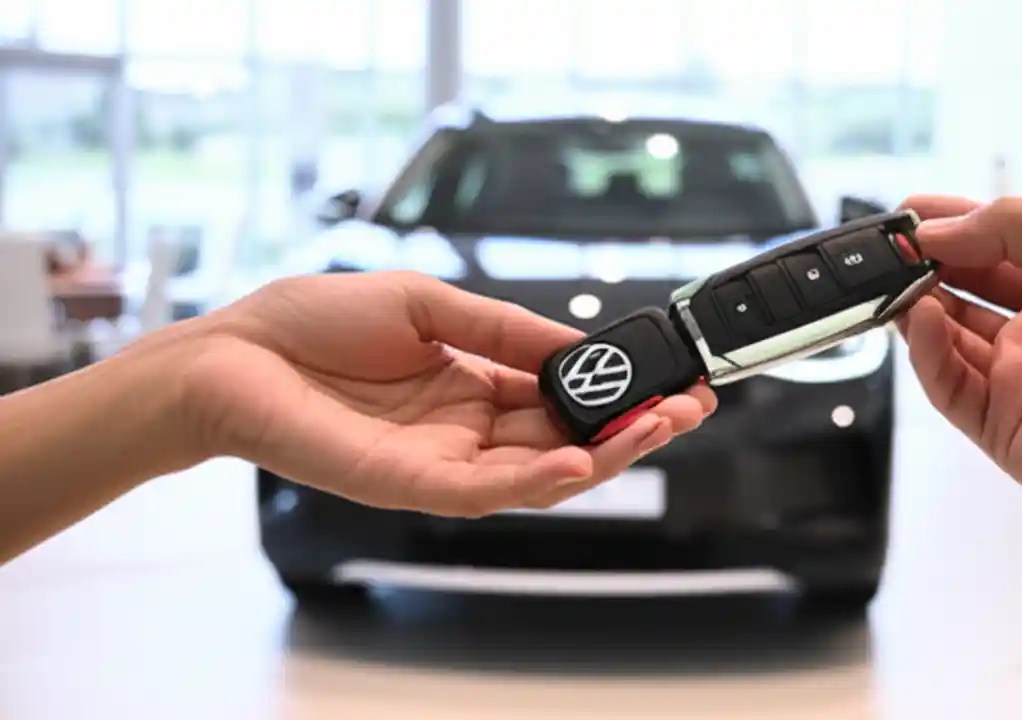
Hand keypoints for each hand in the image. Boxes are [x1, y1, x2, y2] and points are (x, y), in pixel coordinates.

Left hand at [178, 271, 715, 516]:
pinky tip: (575, 460)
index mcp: (472, 386)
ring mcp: (439, 463)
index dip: (617, 395)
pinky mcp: (405, 484)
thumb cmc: (311, 322)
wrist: (229, 352)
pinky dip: (533, 479)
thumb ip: (503, 328)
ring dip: (600, 456)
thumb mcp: (427, 304)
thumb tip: (576, 344)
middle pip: (564, 443)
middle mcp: (465, 432)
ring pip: (537, 475)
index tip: (670, 379)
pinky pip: (482, 491)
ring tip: (656, 428)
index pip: (561, 401)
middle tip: (689, 408)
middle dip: (631, 430)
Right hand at [898, 196, 1021, 571]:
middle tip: (881, 247)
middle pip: (959, 292)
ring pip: (945, 340)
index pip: (991, 248)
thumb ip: (1013, 227)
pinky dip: (926, 352)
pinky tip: (919, 318)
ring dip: (912, 306)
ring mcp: (1020, 382)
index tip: (905, 214)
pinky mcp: (1003, 430)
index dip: (949, 228)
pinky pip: (949, 388)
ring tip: (887, 279)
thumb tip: (936, 232)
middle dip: (920, 266)